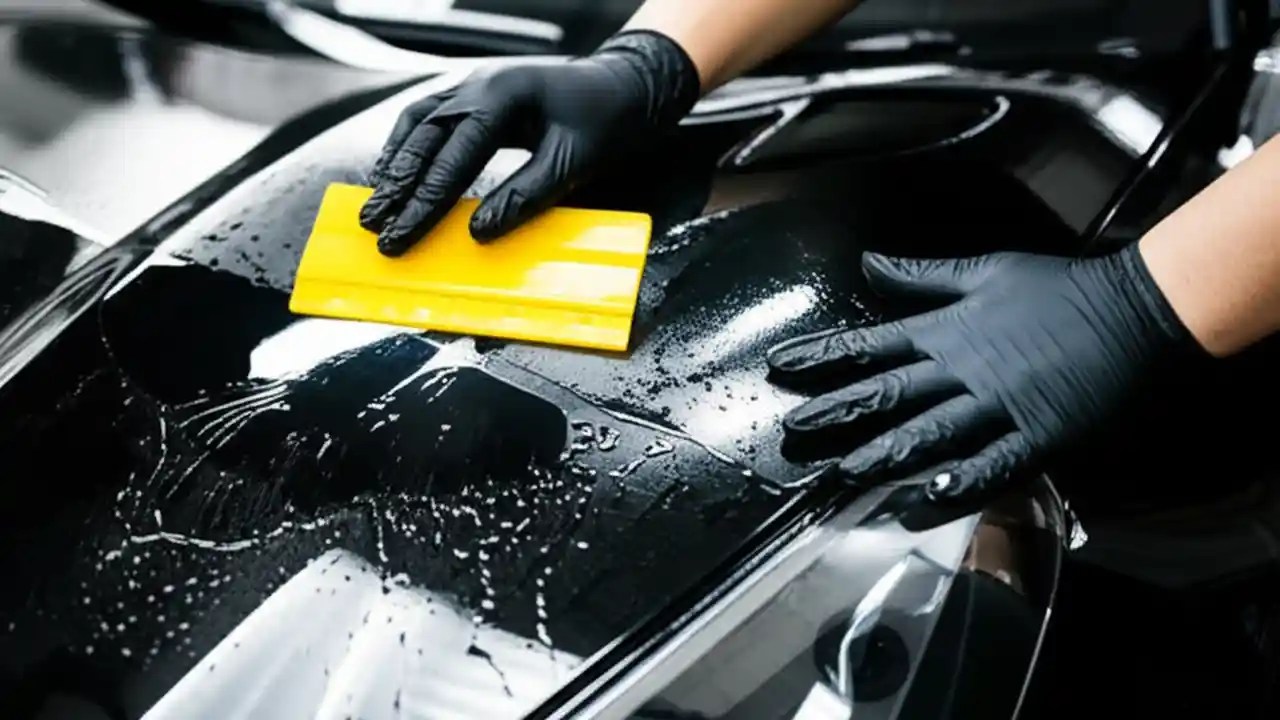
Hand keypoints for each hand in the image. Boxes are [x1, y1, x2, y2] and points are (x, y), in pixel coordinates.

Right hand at [359, 31, 699, 255]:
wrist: (628, 84)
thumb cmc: (608, 120)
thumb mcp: (573, 163)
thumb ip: (524, 196)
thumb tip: (478, 233)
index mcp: (503, 97)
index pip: (451, 156)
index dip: (424, 202)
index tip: (400, 235)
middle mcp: (480, 84)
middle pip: (424, 138)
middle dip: (397, 186)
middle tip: (373, 225)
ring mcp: (476, 84)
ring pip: (420, 122)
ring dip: (396, 163)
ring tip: (376, 200)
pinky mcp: (479, 93)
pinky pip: (431, 115)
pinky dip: (410, 144)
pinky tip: (398, 168)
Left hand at [767, 245, 1205, 503]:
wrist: (1134, 311)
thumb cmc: (1057, 289)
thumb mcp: (985, 271)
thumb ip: (922, 278)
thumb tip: (868, 263)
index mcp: (947, 331)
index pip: (870, 343)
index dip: (822, 356)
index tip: (780, 367)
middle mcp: (963, 370)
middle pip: (888, 393)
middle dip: (837, 411)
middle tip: (793, 431)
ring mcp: (998, 407)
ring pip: (929, 433)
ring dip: (883, 453)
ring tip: (843, 472)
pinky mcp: (1035, 438)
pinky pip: (988, 468)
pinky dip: (953, 487)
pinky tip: (918, 505)